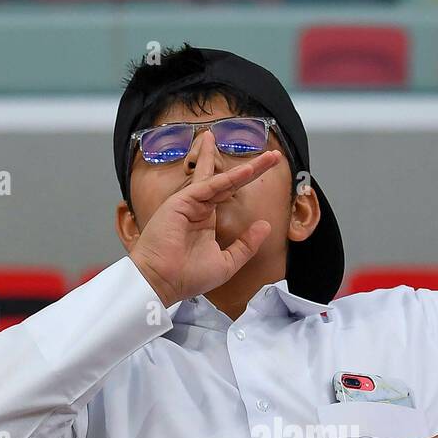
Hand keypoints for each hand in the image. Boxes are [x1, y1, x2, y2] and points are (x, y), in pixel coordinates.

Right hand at [129, 131, 281, 306]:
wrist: (163, 283)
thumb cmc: (188, 277)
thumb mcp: (227, 262)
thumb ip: (246, 244)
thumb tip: (266, 225)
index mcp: (206, 220)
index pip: (230, 192)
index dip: (248, 180)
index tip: (269, 172)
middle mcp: (199, 207)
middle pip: (228, 180)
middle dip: (252, 167)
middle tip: (273, 155)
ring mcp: (190, 203)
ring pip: (219, 178)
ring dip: (243, 168)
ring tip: (268, 156)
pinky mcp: (182, 202)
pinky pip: (208, 187)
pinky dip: (227, 179)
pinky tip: (246, 172)